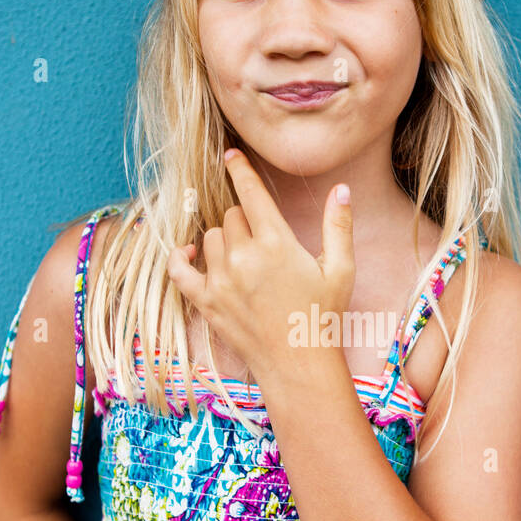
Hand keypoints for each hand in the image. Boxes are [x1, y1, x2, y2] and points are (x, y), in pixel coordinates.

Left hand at [166, 148, 355, 385]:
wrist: (299, 365)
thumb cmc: (322, 317)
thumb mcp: (340, 269)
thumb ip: (338, 225)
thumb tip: (341, 188)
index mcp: (277, 243)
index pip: (250, 193)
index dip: (240, 169)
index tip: (231, 155)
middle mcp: (244, 257)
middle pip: (231, 216)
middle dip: (245, 221)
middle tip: (263, 243)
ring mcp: (221, 280)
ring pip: (211, 238)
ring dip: (224, 241)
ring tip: (245, 260)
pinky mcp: (206, 301)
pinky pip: (179, 268)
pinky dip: (180, 256)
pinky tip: (189, 252)